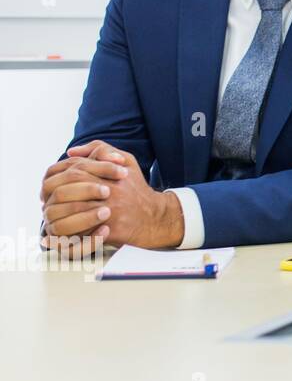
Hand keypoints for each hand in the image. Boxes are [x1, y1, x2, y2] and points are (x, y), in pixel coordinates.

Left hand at [42, 141, 183, 249]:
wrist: (155, 217)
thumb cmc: (137, 189)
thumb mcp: (127, 161)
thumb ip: (102, 149)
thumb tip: (72, 151)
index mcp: (112, 174)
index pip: (77, 169)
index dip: (61, 175)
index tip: (55, 183)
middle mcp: (111, 191)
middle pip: (72, 187)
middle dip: (56, 193)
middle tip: (47, 198)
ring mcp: (111, 210)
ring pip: (72, 210)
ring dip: (58, 212)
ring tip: (52, 212)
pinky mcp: (111, 229)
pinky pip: (82, 231)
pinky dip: (69, 230)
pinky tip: (63, 227)